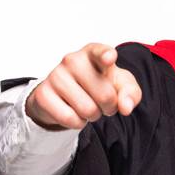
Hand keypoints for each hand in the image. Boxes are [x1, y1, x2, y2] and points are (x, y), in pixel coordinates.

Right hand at [26, 43, 142, 130]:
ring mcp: (56, 76)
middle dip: (109, 107)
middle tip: (102, 102)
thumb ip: (130, 94)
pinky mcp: (43, 94)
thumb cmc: (98, 84)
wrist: (66, 94)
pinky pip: (70, 119)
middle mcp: (73, 60)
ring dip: (93, 115)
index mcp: (93, 53)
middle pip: (105, 95)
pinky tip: (74, 112)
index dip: (106, 56)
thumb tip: (126, 107)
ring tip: (88, 106)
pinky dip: (78, 123)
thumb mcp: (120, 85)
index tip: (109, 58)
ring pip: (87, 110)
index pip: (100, 52)